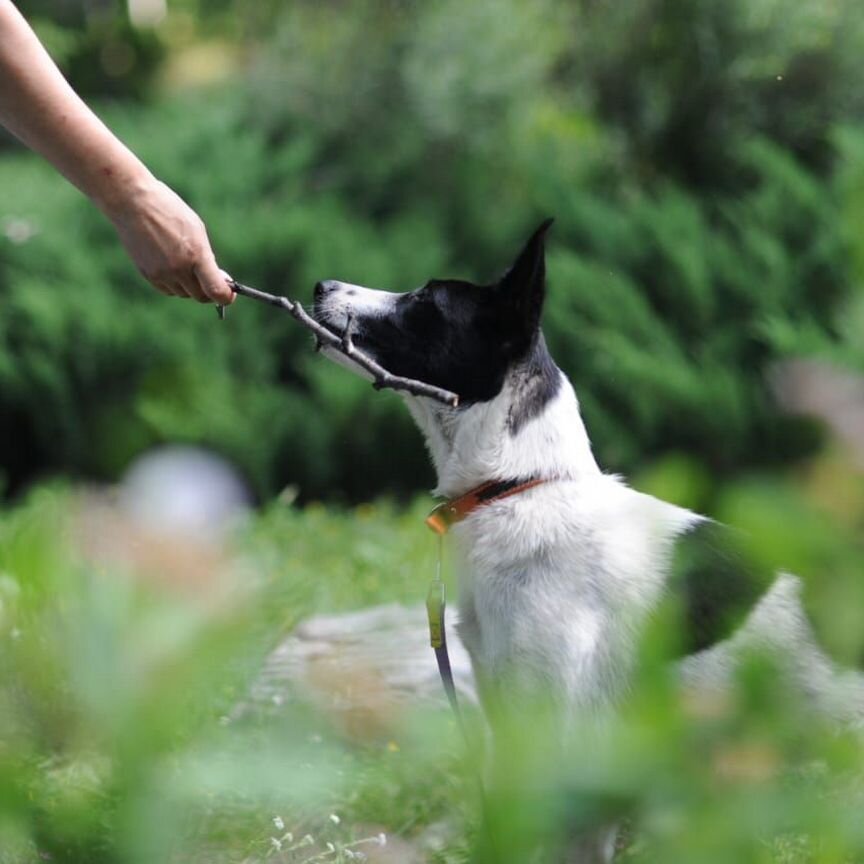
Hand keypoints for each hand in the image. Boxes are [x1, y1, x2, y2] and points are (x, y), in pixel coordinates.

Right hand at [105, 176, 234, 303]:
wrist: (133, 202)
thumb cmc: (169, 210)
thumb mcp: (196, 229)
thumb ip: (207, 257)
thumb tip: (217, 279)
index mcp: (196, 255)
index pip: (216, 291)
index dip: (226, 297)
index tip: (230, 293)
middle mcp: (179, 269)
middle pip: (200, 296)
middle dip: (208, 290)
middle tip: (211, 277)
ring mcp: (161, 274)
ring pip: (183, 293)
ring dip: (190, 286)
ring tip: (187, 265)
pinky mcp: (147, 274)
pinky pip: (167, 290)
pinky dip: (174, 284)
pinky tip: (173, 267)